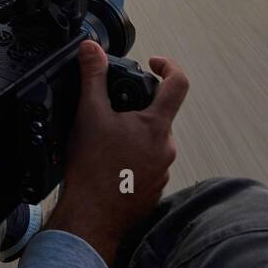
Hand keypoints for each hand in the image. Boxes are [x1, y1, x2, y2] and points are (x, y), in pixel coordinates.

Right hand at [45, 42, 187, 265]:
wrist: (91, 218)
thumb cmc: (92, 171)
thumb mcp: (89, 114)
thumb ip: (92, 77)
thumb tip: (91, 49)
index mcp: (156, 126)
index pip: (178, 83)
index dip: (168, 66)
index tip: (154, 64)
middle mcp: (166, 148)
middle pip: (159, 115)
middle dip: (137, 110)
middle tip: (111, 114)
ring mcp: (162, 171)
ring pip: (152, 142)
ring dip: (133, 137)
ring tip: (105, 144)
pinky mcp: (154, 189)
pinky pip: (148, 166)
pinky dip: (132, 160)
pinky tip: (109, 166)